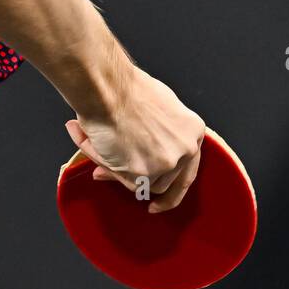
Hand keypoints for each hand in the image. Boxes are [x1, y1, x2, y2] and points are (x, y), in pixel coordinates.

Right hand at [64, 67, 204, 212]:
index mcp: (192, 131)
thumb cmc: (126, 90)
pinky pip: (126, 183)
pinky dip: (109, 169)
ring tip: (100, 146)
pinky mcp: (145, 173)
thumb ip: (156, 136)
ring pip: (146, 185)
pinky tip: (96, 148)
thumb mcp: (156, 109)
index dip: (174, 188)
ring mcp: (168, 163)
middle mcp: (186, 149)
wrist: (108, 88)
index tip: (161, 201)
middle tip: (112, 174)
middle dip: (141, 181)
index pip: (188, 168)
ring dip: (122, 172)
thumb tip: (137, 154)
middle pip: (167, 182)